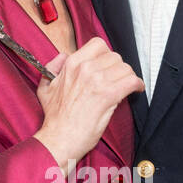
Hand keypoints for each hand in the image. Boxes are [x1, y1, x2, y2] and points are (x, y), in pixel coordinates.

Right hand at [34, 37, 143, 173]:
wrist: (59, 137)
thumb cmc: (55, 117)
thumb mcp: (45, 87)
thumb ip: (52, 68)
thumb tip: (62, 56)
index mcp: (71, 64)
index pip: (98, 45)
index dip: (106, 55)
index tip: (108, 66)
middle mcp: (85, 69)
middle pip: (114, 56)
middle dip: (119, 68)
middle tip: (118, 79)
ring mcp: (97, 81)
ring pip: (125, 68)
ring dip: (128, 76)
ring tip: (127, 86)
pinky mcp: (108, 95)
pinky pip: (131, 81)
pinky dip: (137, 85)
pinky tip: (135, 90)